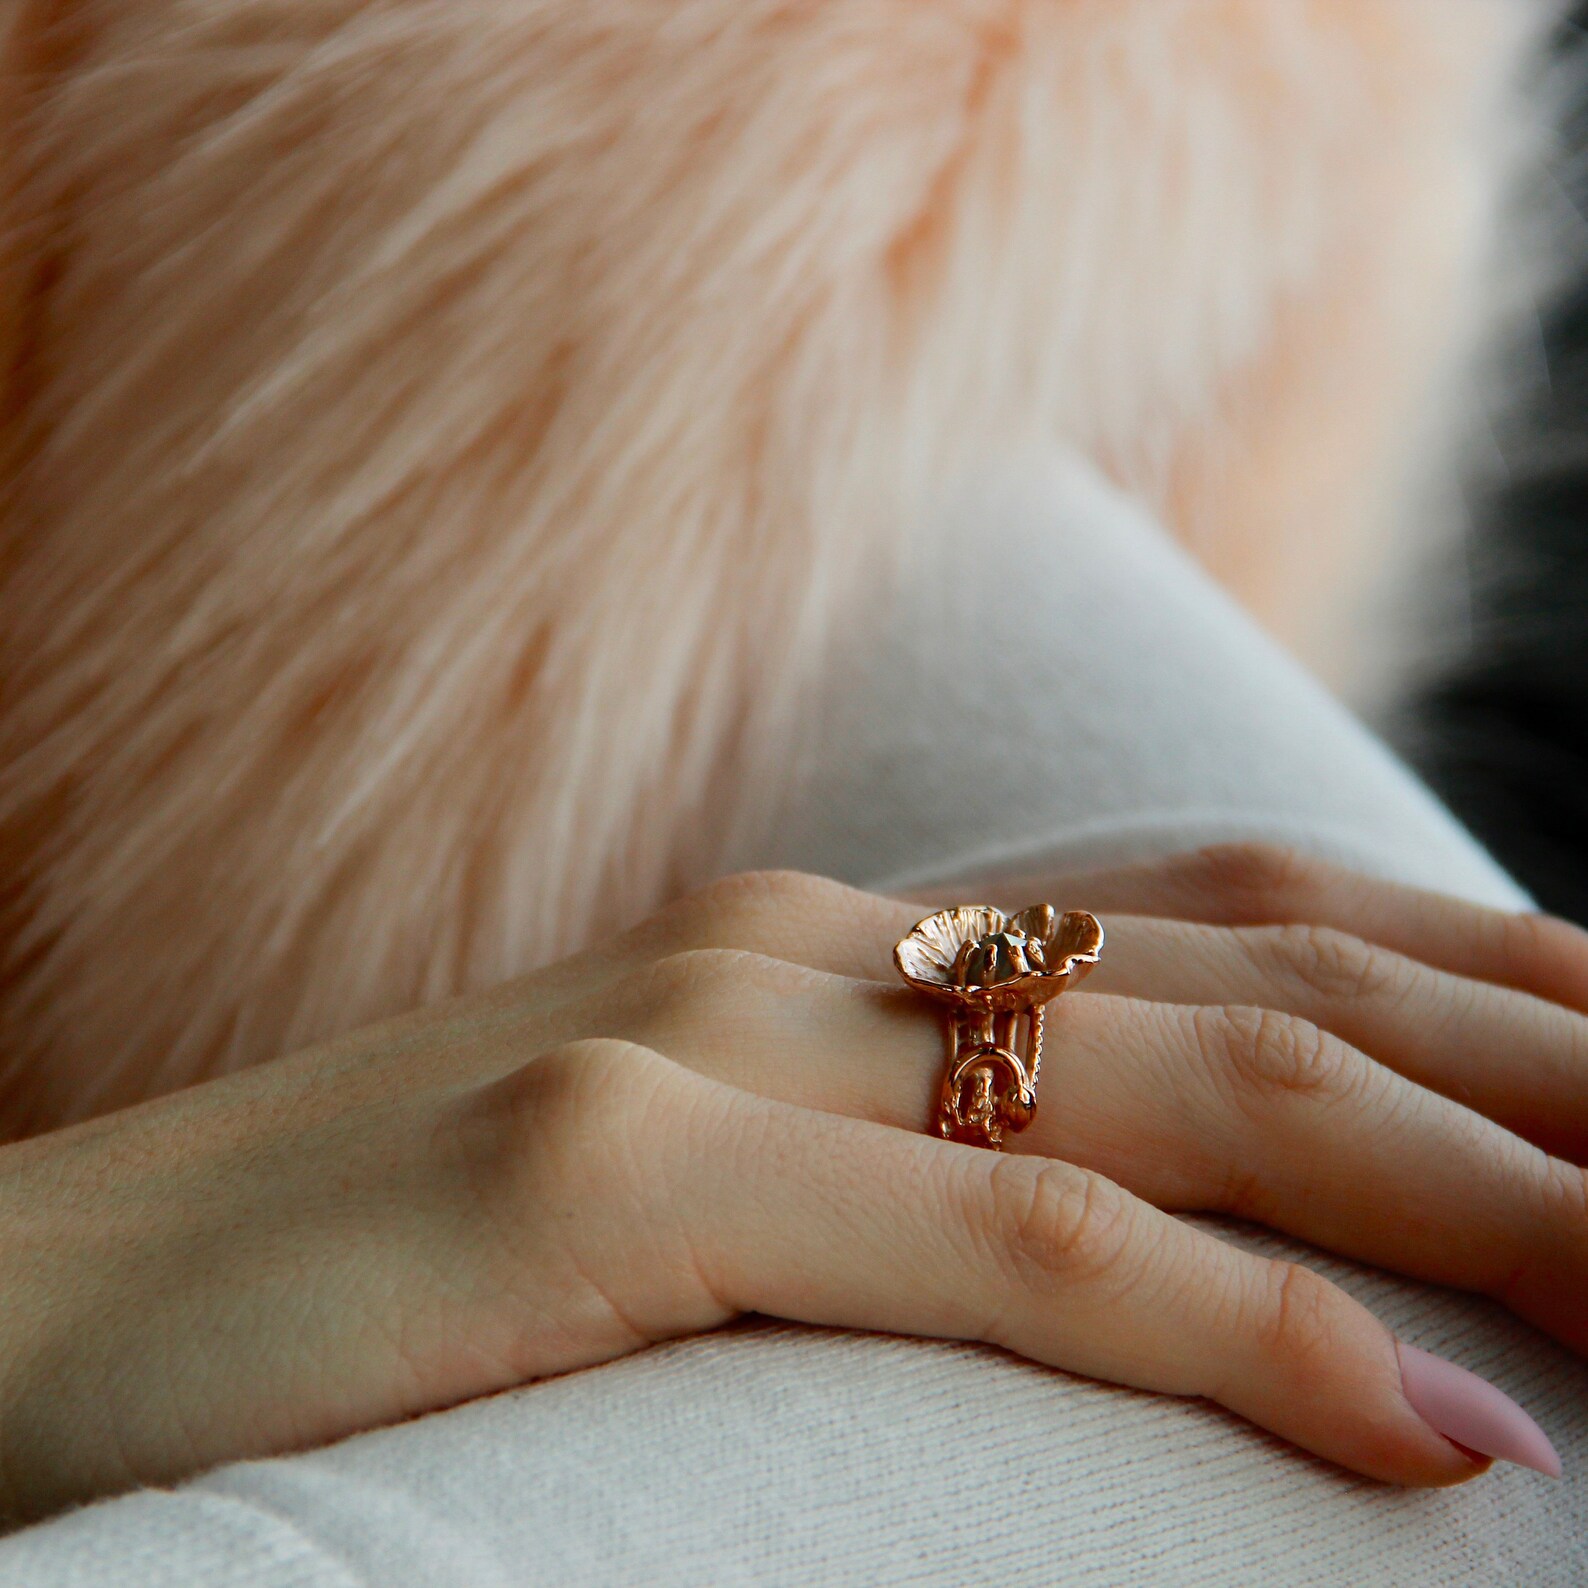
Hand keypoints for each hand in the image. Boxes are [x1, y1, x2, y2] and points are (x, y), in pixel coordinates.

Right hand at [1, 845, 1578, 1521]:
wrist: (54, 1298)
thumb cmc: (384, 1269)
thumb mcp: (696, 1175)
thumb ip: (893, 1149)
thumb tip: (1125, 1199)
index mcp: (832, 956)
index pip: (1236, 925)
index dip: (1473, 974)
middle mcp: (804, 958)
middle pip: (1268, 985)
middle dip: (1540, 1059)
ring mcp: (708, 1047)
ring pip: (1186, 1084)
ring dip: (1472, 1173)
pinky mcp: (607, 1172)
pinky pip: (999, 1245)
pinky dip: (1230, 1329)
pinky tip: (1429, 1444)